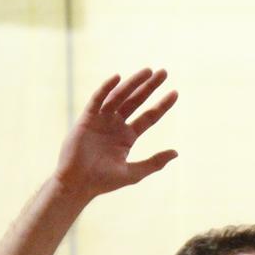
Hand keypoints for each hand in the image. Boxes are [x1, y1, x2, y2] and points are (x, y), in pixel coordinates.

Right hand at [54, 69, 177, 197]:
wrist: (78, 183)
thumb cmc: (103, 181)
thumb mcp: (133, 172)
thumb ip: (154, 162)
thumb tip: (176, 152)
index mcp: (128, 137)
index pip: (149, 117)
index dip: (162, 105)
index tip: (175, 93)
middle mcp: (116, 125)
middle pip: (136, 101)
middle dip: (149, 87)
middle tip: (163, 72)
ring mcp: (101, 120)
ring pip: (119, 97)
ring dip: (133, 83)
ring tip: (148, 71)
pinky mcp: (86, 119)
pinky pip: (97, 100)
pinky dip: (106, 89)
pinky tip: (117, 77)